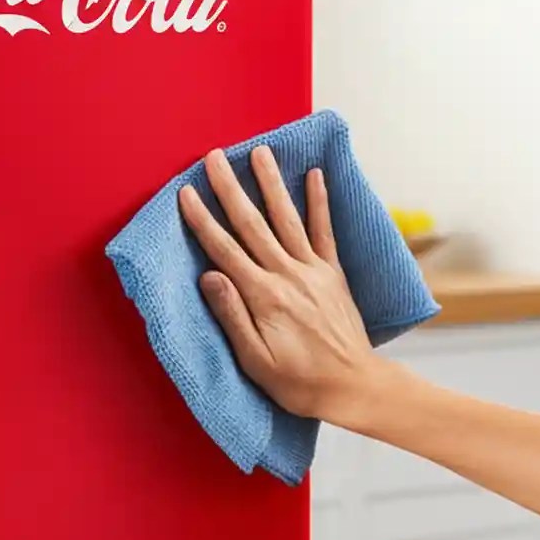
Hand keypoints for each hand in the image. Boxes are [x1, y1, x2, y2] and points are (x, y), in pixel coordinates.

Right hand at [178, 147, 391, 425]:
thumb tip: (209, 276)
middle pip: (252, 224)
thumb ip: (231, 315)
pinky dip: (319, 202)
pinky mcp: (333, 275)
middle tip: (214, 157)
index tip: (186, 193)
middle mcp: (288, 275)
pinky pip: (324, 231)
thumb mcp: (254, 360)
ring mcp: (313, 272)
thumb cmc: (298, 382)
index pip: (224, 250)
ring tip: (260, 152)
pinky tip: (315, 176)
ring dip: (272, 183)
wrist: (354, 387)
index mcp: (263, 297)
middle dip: (230, 188)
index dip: (202, 220)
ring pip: (287, 218)